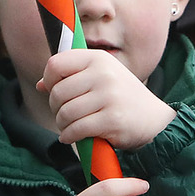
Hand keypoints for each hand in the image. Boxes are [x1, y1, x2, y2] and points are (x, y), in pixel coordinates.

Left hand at [38, 49, 175, 149]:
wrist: (154, 119)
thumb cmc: (121, 98)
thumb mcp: (101, 78)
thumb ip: (71, 77)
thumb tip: (41, 85)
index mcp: (98, 58)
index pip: (55, 64)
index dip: (49, 80)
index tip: (55, 92)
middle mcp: (104, 74)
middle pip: (58, 92)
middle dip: (55, 108)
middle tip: (63, 115)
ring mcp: (109, 96)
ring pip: (65, 113)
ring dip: (61, 125)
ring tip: (69, 127)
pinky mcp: (112, 119)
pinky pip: (76, 129)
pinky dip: (68, 136)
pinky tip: (71, 137)